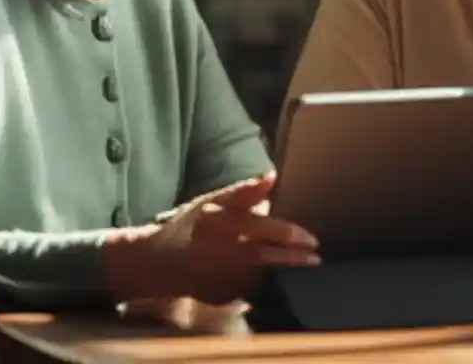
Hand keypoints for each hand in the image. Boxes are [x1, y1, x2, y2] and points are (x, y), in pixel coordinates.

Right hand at [104, 173, 320, 303]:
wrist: (156, 263)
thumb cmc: (187, 227)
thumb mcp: (212, 202)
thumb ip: (244, 192)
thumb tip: (272, 176)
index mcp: (230, 227)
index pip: (272, 231)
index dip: (295, 237)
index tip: (313, 241)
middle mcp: (231, 254)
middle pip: (273, 258)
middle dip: (297, 260)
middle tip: (316, 260)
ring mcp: (228, 278)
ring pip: (265, 277)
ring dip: (283, 274)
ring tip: (302, 270)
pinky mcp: (224, 296)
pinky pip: (251, 292)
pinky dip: (265, 287)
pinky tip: (275, 284)